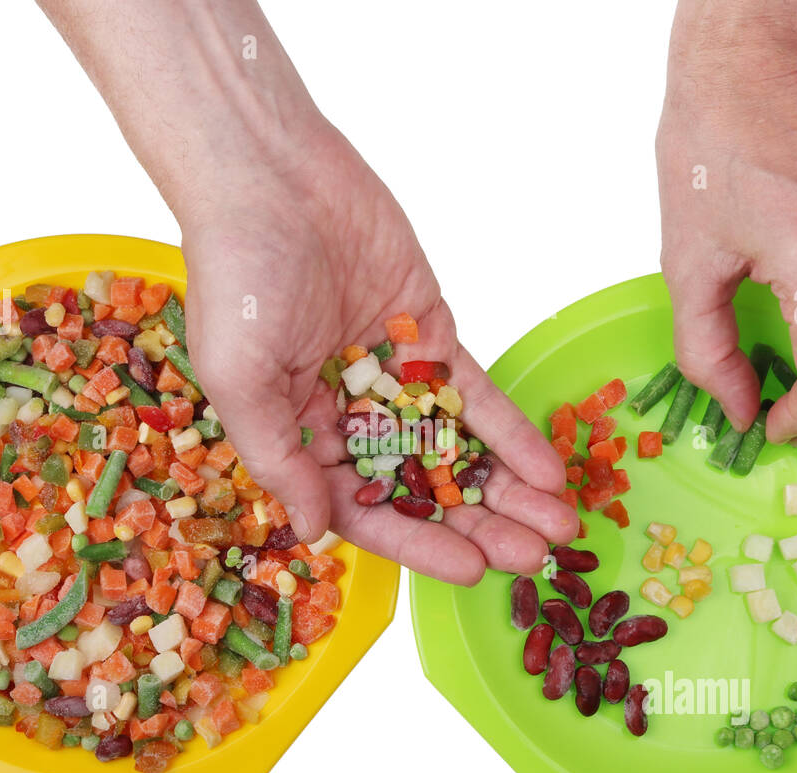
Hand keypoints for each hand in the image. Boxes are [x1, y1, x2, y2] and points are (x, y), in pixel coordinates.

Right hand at [38, 0, 574, 583]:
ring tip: (560, 524)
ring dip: (508, 489)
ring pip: (459, 449)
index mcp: (300, 438)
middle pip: (425, 490)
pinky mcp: (432, 336)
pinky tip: (548, 468)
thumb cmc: (237, 277)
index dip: (420, 545)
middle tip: (537, 558)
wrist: (272, 176)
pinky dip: (512, 432)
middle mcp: (350, 419)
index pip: (368, 512)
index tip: (473, 571)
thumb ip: (280, 458)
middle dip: (481, 525)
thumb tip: (313, 531)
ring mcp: (397, 379)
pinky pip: (477, 395)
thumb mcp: (241, 379)